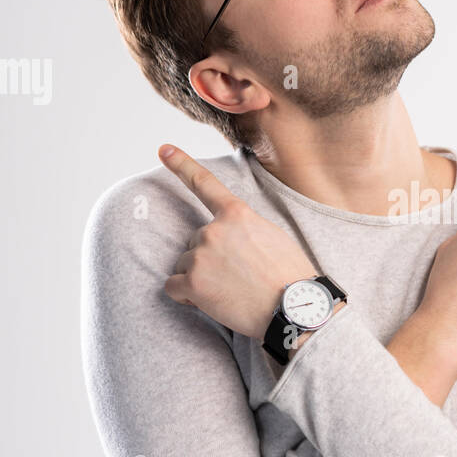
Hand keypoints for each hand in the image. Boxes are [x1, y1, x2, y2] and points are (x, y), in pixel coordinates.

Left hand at [158, 144, 317, 339]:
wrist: (293, 308)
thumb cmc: (290, 276)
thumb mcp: (273, 236)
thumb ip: (245, 228)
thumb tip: (231, 237)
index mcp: (237, 214)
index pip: (204, 184)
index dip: (181, 164)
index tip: (162, 148)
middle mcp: (213, 230)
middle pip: (196, 240)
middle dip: (210, 258)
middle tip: (239, 277)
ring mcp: (201, 256)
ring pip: (185, 264)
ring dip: (200, 278)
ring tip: (231, 291)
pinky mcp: (192, 282)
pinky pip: (173, 287)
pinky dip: (186, 295)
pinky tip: (212, 301)